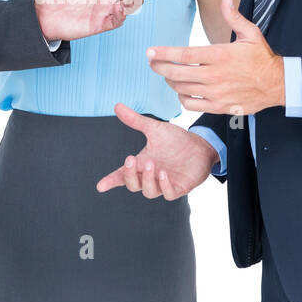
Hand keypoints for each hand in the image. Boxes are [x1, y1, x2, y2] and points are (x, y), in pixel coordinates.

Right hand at [96, 103, 218, 199]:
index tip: (101, 186)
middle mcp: (151, 176)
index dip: (111, 181)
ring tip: (150, 164)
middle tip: (131, 159)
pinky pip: (168, 194)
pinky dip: (164, 186)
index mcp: (142, 164)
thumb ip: (135, 121)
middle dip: (129, 175)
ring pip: (149, 192)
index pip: (123, 175)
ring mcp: (165, 184)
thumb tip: (117, 106)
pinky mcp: (180, 187)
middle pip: (133, 185)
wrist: (201, 145)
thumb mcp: (154, 129)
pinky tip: (163, 173)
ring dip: (146, 179)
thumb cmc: (176, 140)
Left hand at [147, 0, 283, 114]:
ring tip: (167, 74)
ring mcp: (216, 93)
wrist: (277, 85)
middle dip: (159, 67)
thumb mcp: (251, 34)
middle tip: (151, 63)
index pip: (184, 54)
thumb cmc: (262, 58)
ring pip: (182, 89)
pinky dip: (182, 97)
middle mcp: (215, 75)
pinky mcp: (219, 106)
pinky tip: (182, 90)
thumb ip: (234, 17)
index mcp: (220, 55)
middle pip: (177, 73)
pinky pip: (191, 104)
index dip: (163, 53)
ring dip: (170, 81)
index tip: (150, 52)